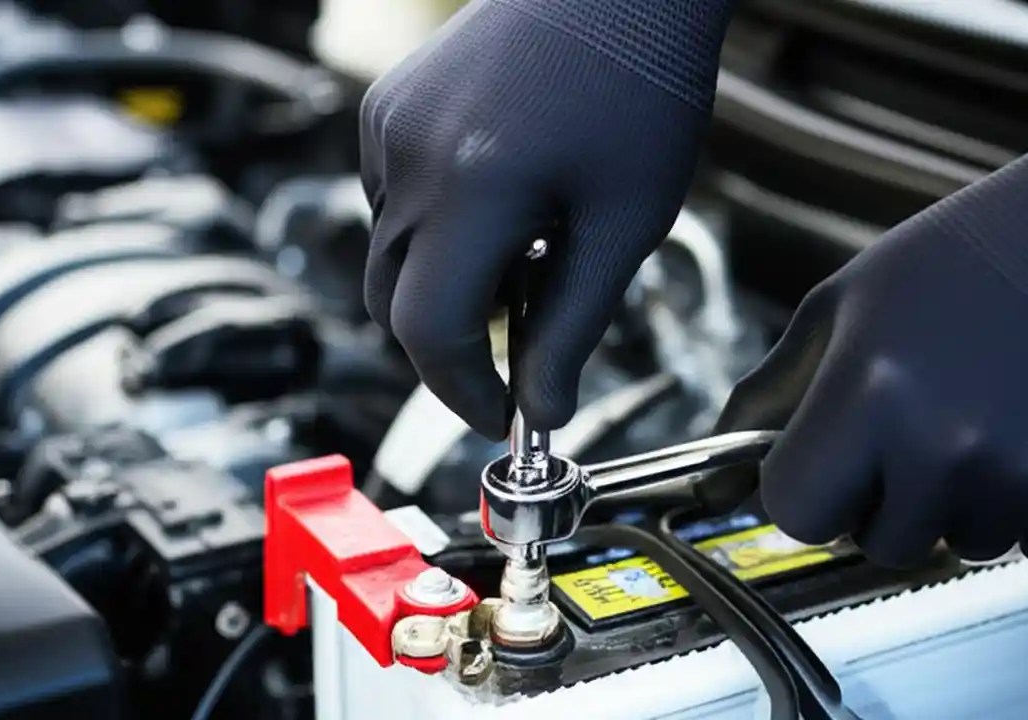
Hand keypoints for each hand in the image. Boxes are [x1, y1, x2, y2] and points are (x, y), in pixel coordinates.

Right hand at [359, 0, 732, 438]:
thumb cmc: (641, 86)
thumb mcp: (625, 223)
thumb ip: (574, 326)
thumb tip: (543, 408)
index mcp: (474, 187)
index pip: (429, 331)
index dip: (463, 389)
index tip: (503, 413)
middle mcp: (411, 155)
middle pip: (393, 302)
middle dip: (452, 342)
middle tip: (526, 338)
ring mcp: (388, 125)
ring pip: (391, 252)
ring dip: (444, 279)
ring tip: (531, 243)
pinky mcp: (386, 105)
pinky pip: (390, 198)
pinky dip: (433, 226)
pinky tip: (502, 196)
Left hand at [711, 136, 1027, 567]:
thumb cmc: (958, 258)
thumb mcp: (838, 307)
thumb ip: (769, 393)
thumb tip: (712, 477)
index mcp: (867, 395)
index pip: (796, 512)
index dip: (804, 488)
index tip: (823, 463)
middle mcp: (939, 447)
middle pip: (872, 542)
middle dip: (878, 499)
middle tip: (908, 431)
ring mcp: (1013, 479)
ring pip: (949, 548)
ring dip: (950, 505)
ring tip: (972, 423)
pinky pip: (1024, 549)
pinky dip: (1020, 510)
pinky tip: (1022, 440)